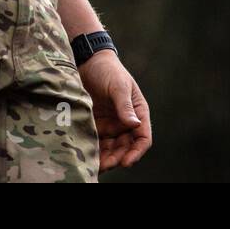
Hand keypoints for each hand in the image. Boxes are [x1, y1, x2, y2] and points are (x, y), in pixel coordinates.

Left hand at [77, 51, 151, 170]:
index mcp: (138, 112)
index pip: (143, 137)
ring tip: (94, 166)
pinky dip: (94, 152)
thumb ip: (125, 106)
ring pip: (111, 149)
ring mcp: (110, 125)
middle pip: (126, 147)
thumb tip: (134, 125)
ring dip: (105, 159)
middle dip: (118, 159)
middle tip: (105, 166)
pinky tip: (86, 158)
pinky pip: (97, 143)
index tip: (126, 162)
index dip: (136, 151)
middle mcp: (126, 122)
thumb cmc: (108, 70)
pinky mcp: (95, 125)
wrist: (87, 61)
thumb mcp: (118, 86)